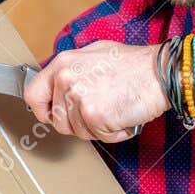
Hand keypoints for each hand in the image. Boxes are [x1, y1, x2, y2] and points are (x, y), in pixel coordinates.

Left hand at [24, 41, 170, 140]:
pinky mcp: (94, 116)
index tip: (51, 116)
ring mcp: (79, 99)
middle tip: (100, 112)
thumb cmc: (135, 65)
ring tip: (115, 109)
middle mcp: (67, 80)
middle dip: (78, 124)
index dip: (42, 111)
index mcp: (64, 63)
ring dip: (98, 128)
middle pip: (58, 121)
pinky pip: (97, 137)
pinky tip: (123, 116)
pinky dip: (113, 133)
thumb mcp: (94, 55)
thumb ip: (73, 72)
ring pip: (78, 132)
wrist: (161, 73)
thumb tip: (60, 88)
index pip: (33, 95)